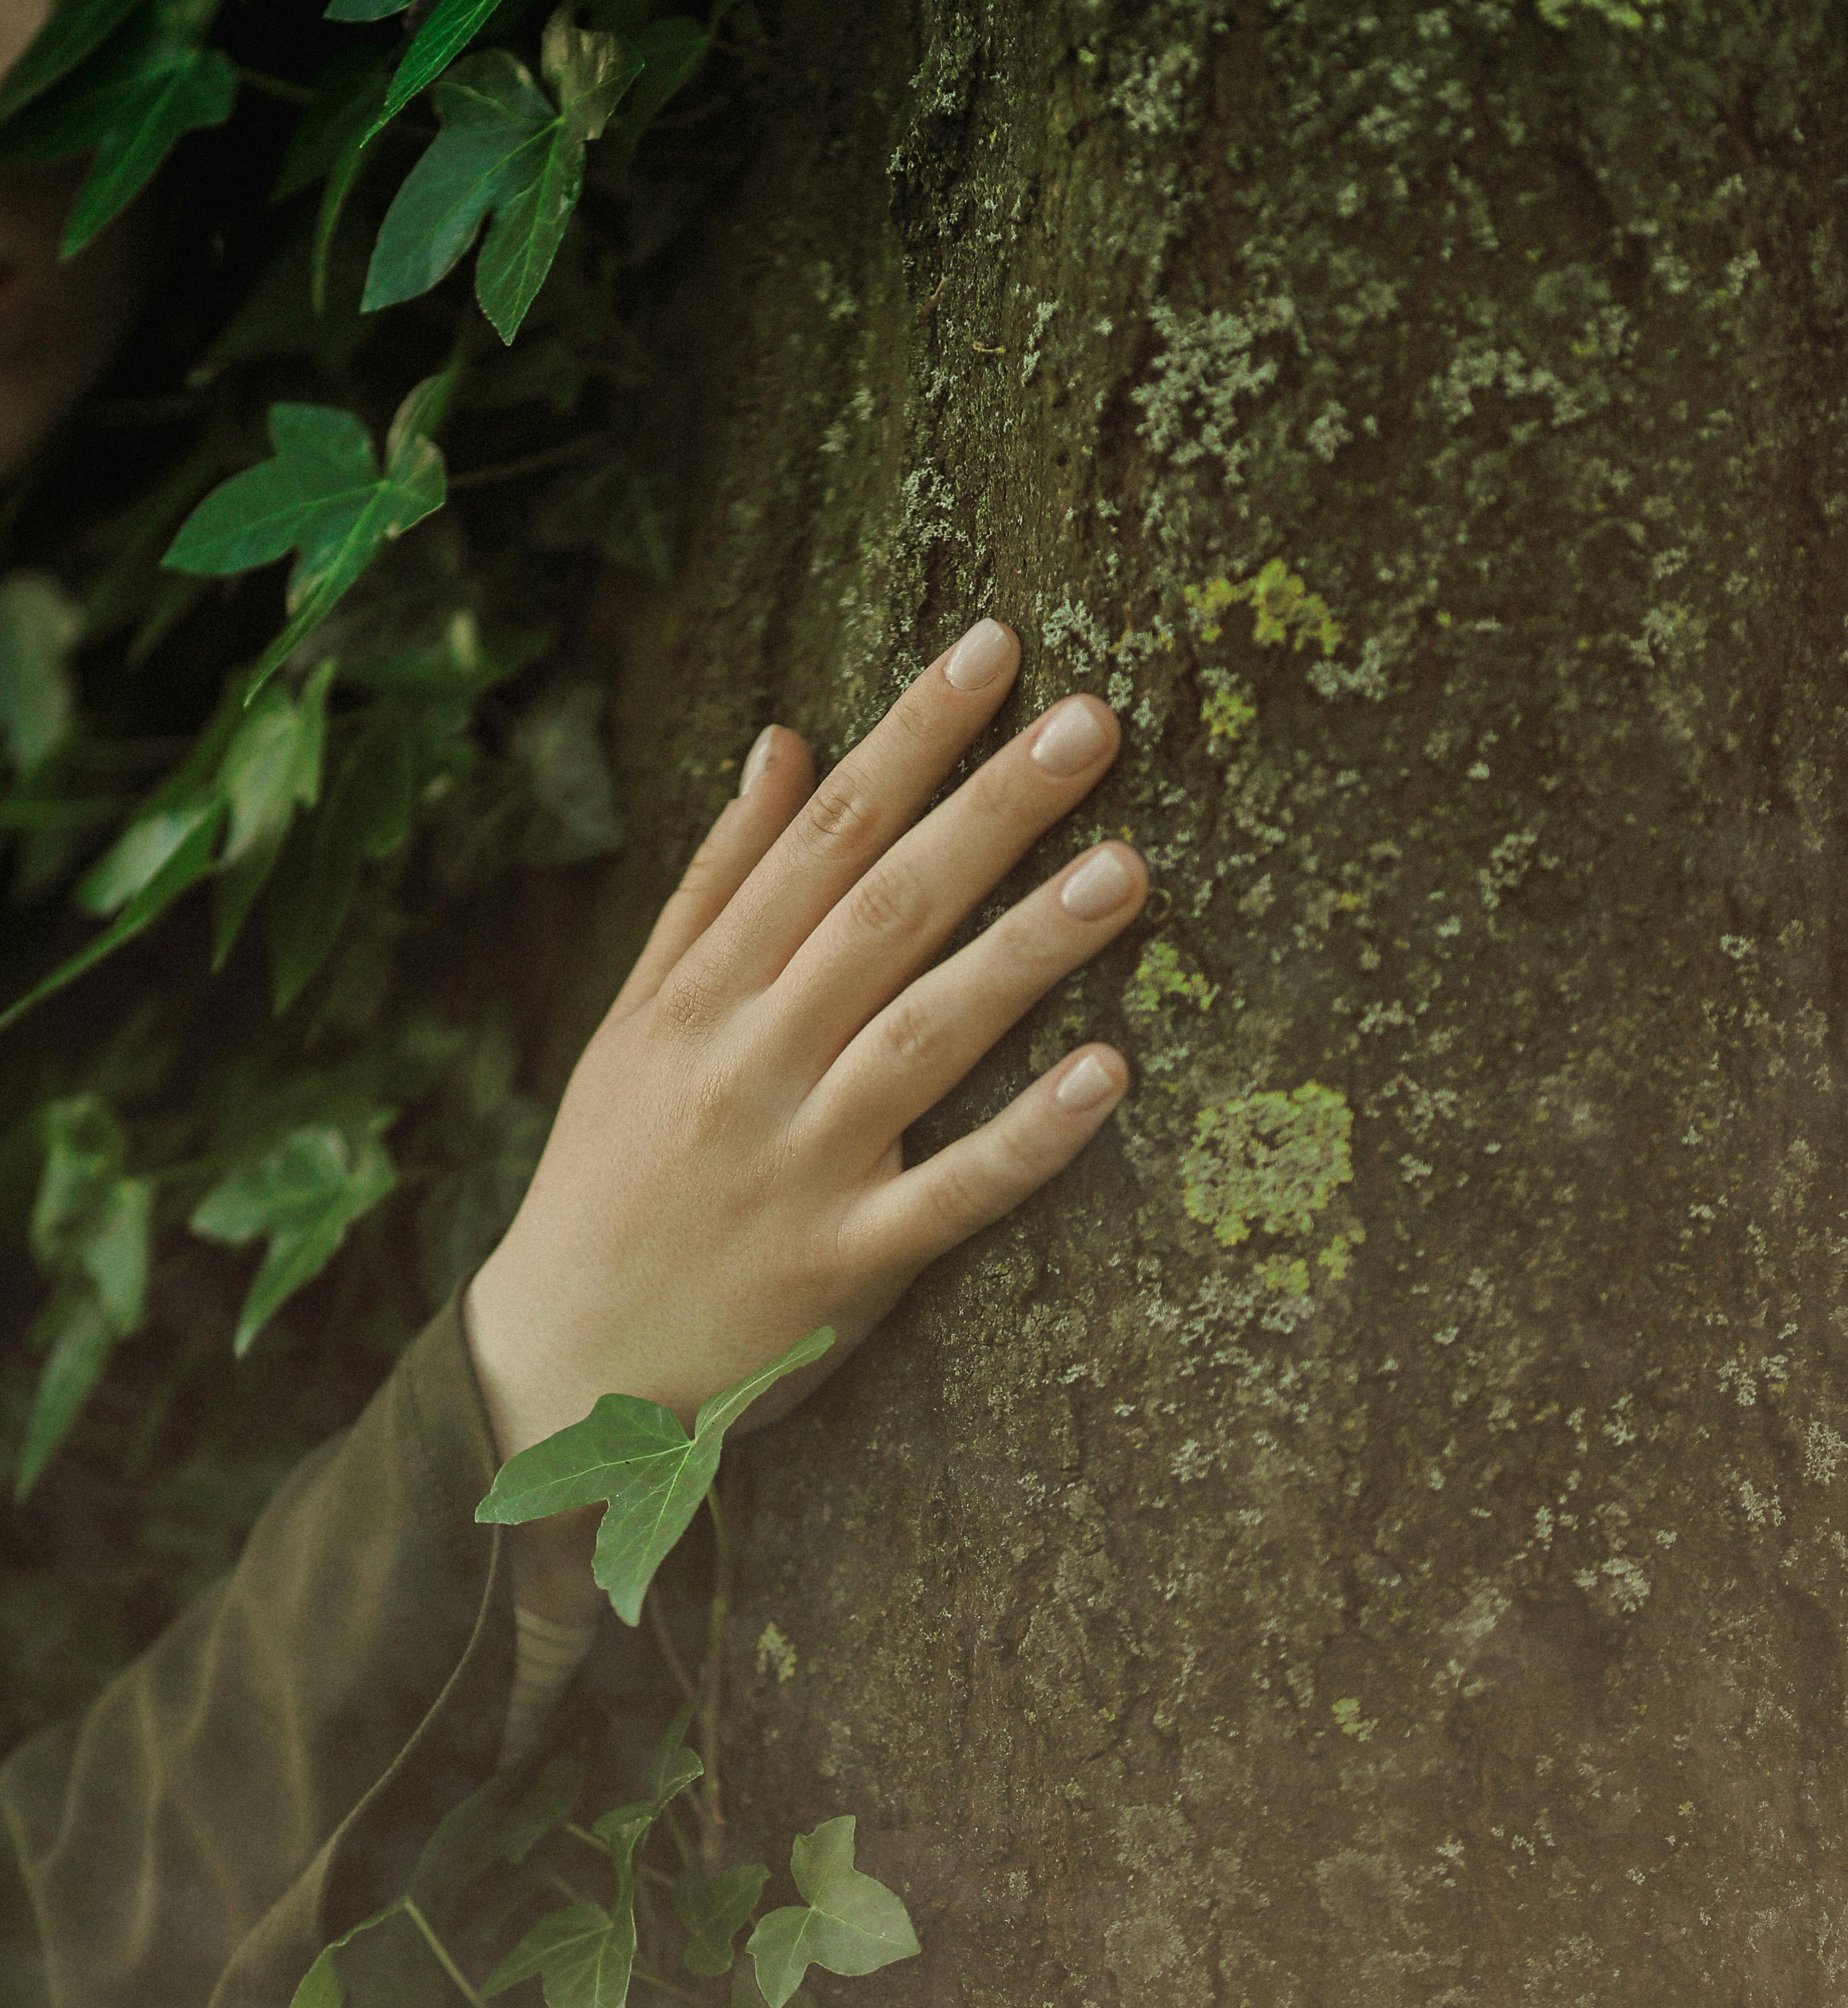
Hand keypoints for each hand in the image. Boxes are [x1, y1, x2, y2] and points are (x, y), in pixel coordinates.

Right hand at [463, 618, 1144, 1600]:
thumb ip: (717, 883)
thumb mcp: (638, 1016)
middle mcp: (753, 1062)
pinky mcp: (846, 1267)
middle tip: (1093, 724)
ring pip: (925, 1036)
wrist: (561, 1356)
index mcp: (706, 993)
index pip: (824, 836)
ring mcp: (802, 1164)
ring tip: (1127, 869)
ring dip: (1025, 950)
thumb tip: (786, 744)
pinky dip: (1029, 1139)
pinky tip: (1108, 1075)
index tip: (993, 651)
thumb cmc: (612, 1172)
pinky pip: (953, 1195)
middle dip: (989, 811)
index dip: (910, 738)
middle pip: (885, 912)